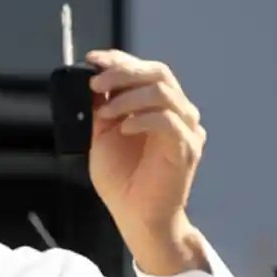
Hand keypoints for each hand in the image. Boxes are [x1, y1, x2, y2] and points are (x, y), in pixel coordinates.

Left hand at [86, 49, 207, 273]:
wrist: (136, 217)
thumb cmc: (122, 180)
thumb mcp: (101, 136)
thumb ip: (99, 108)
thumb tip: (89, 79)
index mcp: (159, 106)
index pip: (146, 69)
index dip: (120, 59)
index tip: (92, 60)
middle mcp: (178, 112)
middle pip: (158, 73)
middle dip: (123, 72)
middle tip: (96, 83)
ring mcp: (187, 129)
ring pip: (163, 92)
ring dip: (128, 98)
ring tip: (106, 114)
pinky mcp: (187, 148)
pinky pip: (169, 121)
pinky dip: (142, 119)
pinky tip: (123, 129)